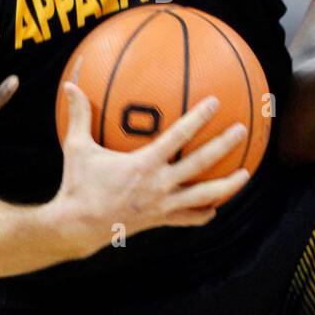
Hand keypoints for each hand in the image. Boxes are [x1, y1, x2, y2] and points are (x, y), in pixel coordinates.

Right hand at [50, 82, 249, 259]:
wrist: (76, 228)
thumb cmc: (77, 184)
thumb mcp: (76, 148)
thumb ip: (78, 116)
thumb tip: (69, 86)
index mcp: (144, 165)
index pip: (178, 137)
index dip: (198, 118)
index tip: (215, 101)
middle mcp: (159, 185)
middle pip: (201, 164)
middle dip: (224, 146)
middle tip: (242, 130)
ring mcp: (163, 206)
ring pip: (203, 197)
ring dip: (227, 186)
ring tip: (245, 175)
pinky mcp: (160, 220)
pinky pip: (189, 218)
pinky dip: (204, 213)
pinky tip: (216, 207)